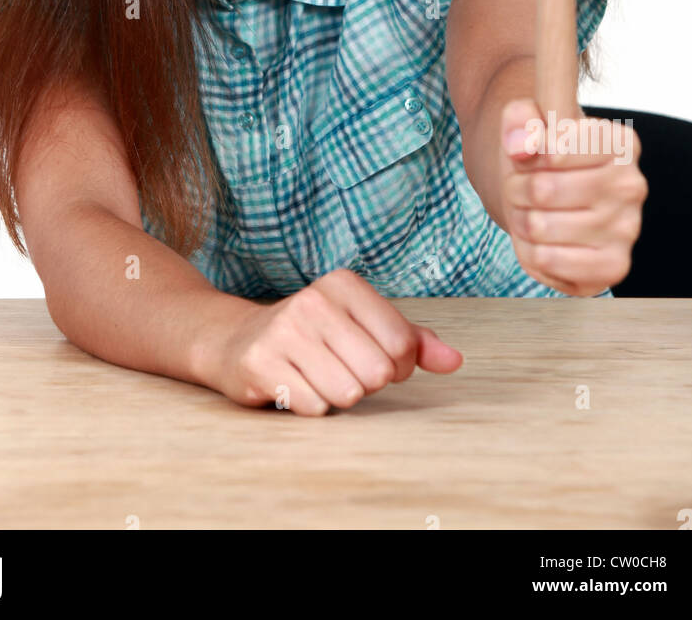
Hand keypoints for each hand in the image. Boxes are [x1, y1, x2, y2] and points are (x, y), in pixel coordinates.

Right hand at [209, 268, 463, 414]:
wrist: (237, 341)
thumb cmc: (315, 336)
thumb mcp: (364, 327)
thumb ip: (413, 342)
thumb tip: (454, 360)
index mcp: (343, 284)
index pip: (402, 343)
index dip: (395, 365)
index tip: (368, 356)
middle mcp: (313, 301)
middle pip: (376, 373)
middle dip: (365, 383)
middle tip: (338, 368)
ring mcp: (284, 331)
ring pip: (347, 393)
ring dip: (336, 396)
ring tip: (315, 376)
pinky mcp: (261, 363)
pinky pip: (314, 407)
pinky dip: (309, 406)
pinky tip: (293, 385)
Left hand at [499, 99, 647, 295]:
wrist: (549, 202)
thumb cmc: (541, 158)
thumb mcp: (527, 122)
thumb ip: (520, 118)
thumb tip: (521, 146)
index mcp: (619, 143)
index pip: (554, 148)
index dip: (525, 153)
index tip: (532, 154)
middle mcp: (632, 186)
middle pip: (543, 190)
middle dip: (516, 189)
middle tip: (521, 188)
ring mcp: (627, 229)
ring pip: (539, 227)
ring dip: (520, 220)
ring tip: (532, 212)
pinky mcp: (613, 267)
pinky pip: (545, 260)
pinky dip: (529, 252)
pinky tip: (542, 241)